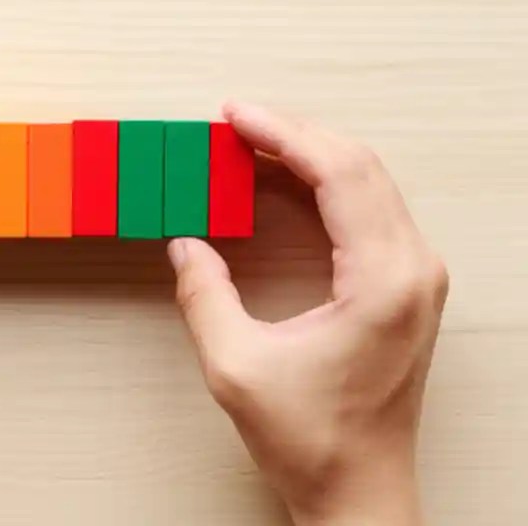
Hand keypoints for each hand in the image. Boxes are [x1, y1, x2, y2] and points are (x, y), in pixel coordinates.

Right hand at [170, 102, 446, 525]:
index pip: (339, 173)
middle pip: (360, 165)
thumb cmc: (311, 438)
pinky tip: (285, 181)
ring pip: (369, 182)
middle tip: (236, 121)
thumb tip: (185, 243)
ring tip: (252, 142)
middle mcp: (413, 270)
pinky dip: (325, 183)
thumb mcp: (236, 366)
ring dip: (311, 154)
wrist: (358, 487)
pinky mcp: (404, 287)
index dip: (283, 133)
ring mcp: (416, 277)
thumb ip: (203, 296)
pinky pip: (370, 210)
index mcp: (383, 281)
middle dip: (295, 133)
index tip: (235, 114)